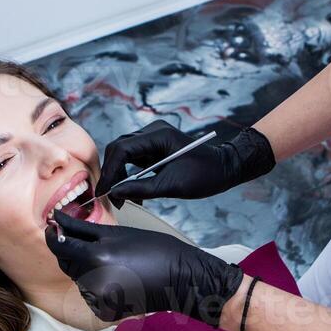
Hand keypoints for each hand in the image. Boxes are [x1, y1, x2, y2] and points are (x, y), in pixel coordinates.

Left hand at [44, 209, 244, 324]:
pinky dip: (96, 285)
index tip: (53, 227)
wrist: (181, 278)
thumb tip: (57, 220)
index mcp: (97, 257)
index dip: (53, 236)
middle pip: (67, 263)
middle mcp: (94, 281)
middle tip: (92, 243)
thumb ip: (82, 229)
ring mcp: (99, 300)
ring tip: (114, 262)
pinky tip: (117, 278)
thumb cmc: (154, 250)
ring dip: (86, 269)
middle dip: (73, 252)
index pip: (59, 246)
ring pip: (78, 279)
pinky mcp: (104, 312)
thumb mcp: (117, 233)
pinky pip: (89, 294)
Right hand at [93, 121, 275, 206]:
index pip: (122, 149)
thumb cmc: (205, 174)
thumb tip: (117, 193)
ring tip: (124, 198)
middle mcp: (153, 132)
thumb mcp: (173, 185)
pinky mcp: (155, 148)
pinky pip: (135, 160)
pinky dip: (131, 176)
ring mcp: (153, 139)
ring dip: (121, 176)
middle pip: (119, 149)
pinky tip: (135, 193)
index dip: (110, 171)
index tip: (104, 191)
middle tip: (112, 197)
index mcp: (158, 135)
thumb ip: (143, 188)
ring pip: (124, 155)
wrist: (225, 168)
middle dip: (113, 174)